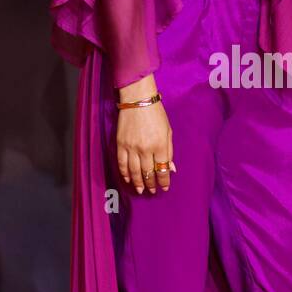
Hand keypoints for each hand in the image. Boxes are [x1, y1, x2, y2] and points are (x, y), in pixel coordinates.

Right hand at [116, 77, 173, 193]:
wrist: (138, 100)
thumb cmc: (156, 114)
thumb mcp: (168, 131)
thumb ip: (169, 151)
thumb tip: (171, 168)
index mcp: (160, 145)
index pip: (162, 169)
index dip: (163, 181)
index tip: (164, 188)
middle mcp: (145, 149)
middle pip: (148, 173)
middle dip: (151, 184)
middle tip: (152, 191)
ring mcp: (131, 147)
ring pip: (134, 171)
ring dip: (138, 182)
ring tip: (141, 190)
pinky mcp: (120, 144)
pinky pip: (122, 163)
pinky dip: (124, 173)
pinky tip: (128, 179)